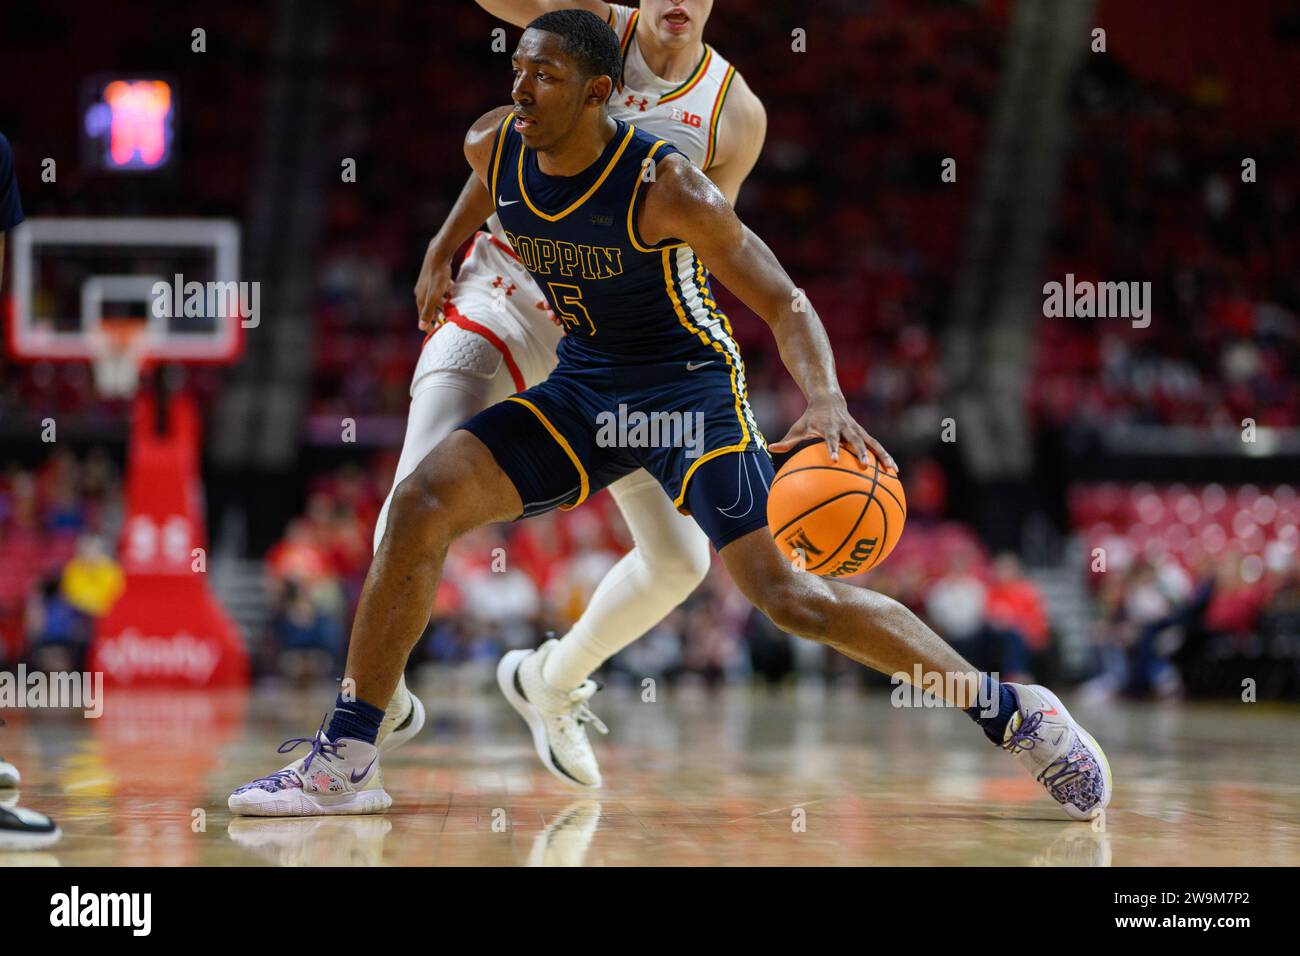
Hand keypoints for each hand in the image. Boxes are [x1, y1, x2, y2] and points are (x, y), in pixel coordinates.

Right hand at [414, 241, 454, 331]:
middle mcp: (421, 292)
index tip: (436, 335)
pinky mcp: (433, 278)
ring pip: (434, 300)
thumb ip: (428, 311)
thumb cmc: (438, 275)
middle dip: (436, 317)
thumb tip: (420, 327)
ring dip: (441, 307)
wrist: (438, 253)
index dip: (429, 326)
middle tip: (445, 325)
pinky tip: (451, 296)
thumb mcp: (434, 295)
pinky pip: (438, 291)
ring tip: (450, 312)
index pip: (423, 317)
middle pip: (428, 309)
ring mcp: (426, 285)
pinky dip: (444, 296)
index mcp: (420, 298)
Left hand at [768, 393, 897, 472]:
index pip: (831, 438)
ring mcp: (857, 430)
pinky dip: (885, 456)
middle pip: (855, 440)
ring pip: (872, 443)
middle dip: (861, 452)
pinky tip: (894, 470)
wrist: (828, 398)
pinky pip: (876, 445)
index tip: (834, 460)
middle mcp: (845, 428)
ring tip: (892, 470)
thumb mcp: (798, 427)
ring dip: (882, 455)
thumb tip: (771, 449)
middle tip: (865, 466)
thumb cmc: (810, 417)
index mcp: (829, 427)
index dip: (833, 448)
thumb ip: (787, 440)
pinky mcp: (864, 433)